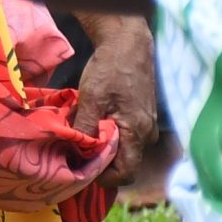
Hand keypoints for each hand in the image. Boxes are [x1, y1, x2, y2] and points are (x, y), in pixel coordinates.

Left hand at [72, 9, 159, 187]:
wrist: (128, 43)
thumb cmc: (111, 69)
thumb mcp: (92, 97)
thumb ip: (86, 128)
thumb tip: (78, 154)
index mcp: (137, 133)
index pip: (125, 173)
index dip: (103, 178)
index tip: (81, 170)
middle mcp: (147, 134)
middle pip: (123, 162)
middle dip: (99, 161)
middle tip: (74, 153)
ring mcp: (146, 125)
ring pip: (123, 148)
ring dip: (102, 146)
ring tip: (79, 135)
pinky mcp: (141, 116)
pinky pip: (125, 135)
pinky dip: (107, 134)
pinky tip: (90, 122)